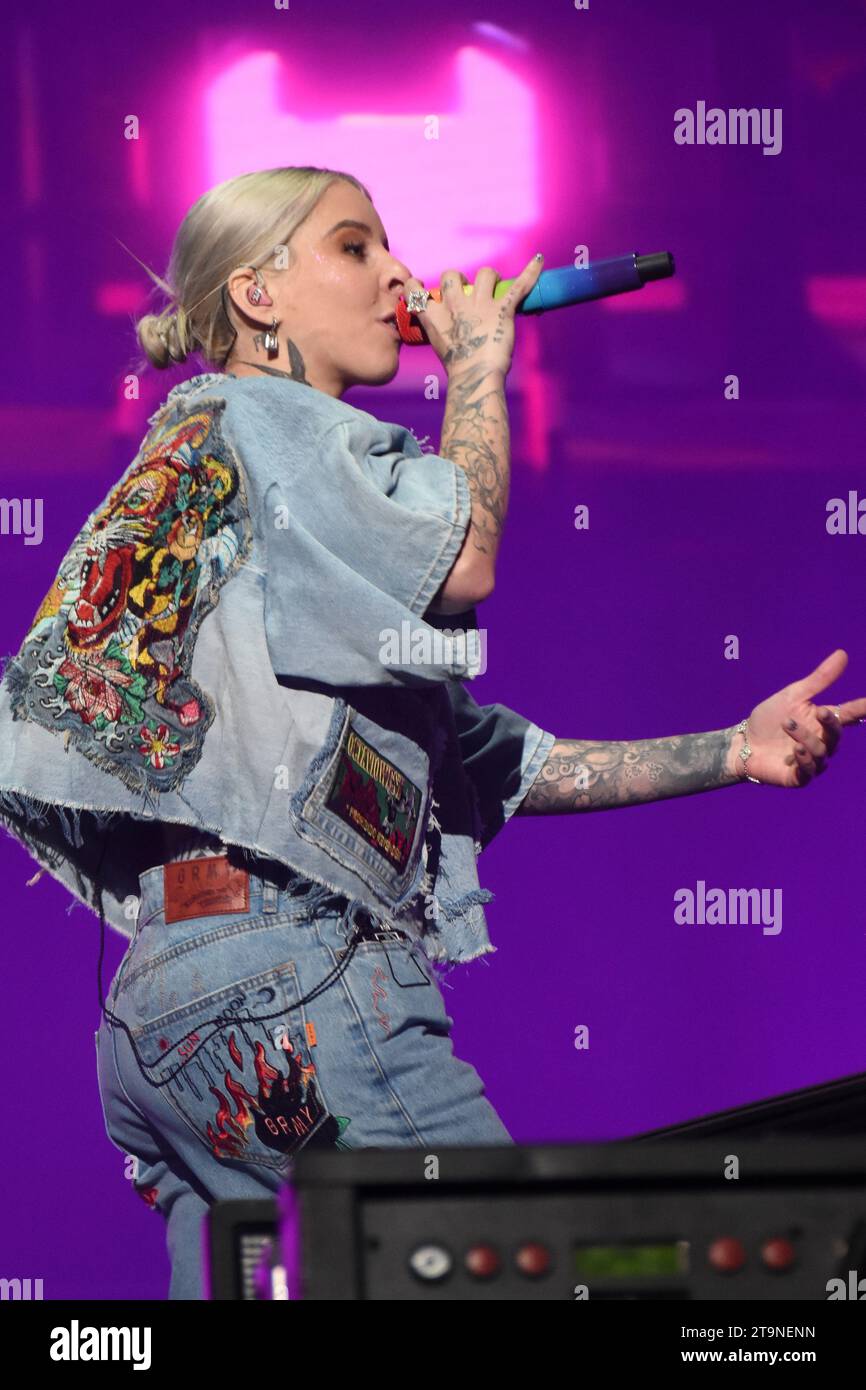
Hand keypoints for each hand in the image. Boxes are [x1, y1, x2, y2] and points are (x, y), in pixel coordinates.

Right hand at [402, 254, 544, 377]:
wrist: (475, 378)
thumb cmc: (459, 370)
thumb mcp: (440, 347)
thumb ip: (442, 330)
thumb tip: (453, 329)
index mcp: (434, 316)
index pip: (414, 291)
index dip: (415, 286)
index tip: (418, 286)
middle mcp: (455, 305)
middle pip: (451, 275)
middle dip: (458, 279)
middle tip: (466, 291)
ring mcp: (480, 306)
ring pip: (484, 274)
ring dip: (489, 277)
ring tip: (493, 286)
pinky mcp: (502, 310)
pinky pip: (519, 286)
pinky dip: (531, 272)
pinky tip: (538, 260)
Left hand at [737, 648, 865, 786]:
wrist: (742, 742)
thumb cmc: (769, 718)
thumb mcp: (793, 695)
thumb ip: (819, 679)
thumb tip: (843, 654)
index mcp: (822, 721)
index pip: (849, 715)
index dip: (862, 709)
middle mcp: (821, 742)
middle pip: (836, 735)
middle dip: (831, 723)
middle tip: (820, 711)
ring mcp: (811, 761)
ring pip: (821, 751)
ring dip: (805, 737)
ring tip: (787, 724)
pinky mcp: (798, 777)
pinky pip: (810, 771)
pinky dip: (805, 759)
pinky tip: (795, 750)